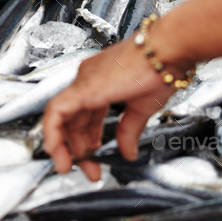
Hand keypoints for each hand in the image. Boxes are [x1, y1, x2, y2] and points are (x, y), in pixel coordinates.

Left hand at [42, 36, 175, 180]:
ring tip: (68, 166)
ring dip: (62, 145)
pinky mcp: (82, 87)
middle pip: (73, 119)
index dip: (87, 140)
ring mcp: (83, 81)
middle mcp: (88, 80)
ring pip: (59, 116)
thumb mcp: (142, 107)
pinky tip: (56, 150)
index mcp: (100, 82)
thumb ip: (129, 130)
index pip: (85, 116)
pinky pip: (56, 112)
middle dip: (78, 148)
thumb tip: (128, 152)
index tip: (94, 158)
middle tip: (88, 169)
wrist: (169, 51)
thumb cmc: (162, 68)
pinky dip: (52, 133)